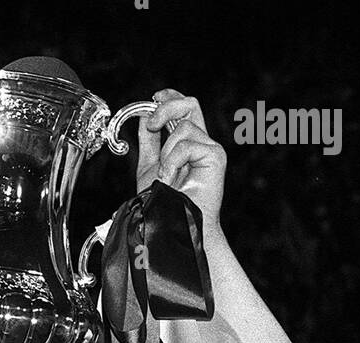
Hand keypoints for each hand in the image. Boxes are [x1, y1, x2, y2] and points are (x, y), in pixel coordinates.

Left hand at [138, 89, 225, 234]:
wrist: (176, 227)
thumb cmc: (165, 205)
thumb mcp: (149, 167)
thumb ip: (148, 142)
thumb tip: (143, 117)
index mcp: (188, 143)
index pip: (184, 107)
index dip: (170, 97)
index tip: (153, 98)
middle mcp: (202, 142)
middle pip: (190, 103)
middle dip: (167, 107)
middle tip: (152, 125)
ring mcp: (211, 149)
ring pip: (183, 128)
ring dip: (166, 153)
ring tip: (165, 177)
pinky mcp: (216, 157)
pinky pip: (187, 145)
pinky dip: (172, 161)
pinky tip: (170, 179)